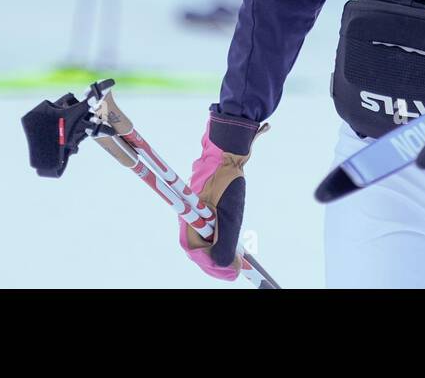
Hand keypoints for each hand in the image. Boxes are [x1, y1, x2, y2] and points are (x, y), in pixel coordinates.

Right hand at [181, 112, 266, 281]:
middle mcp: (189, 216)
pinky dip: (220, 236)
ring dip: (218, 249)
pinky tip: (232, 239)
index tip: (231, 274)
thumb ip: (226, 239)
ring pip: (205, 237)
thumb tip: (226, 265)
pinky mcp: (205, 203)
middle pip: (199, 247)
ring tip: (236, 259)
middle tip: (235, 269)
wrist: (228, 150)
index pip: (195, 251)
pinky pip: (210, 226)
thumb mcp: (231, 213)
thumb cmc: (227, 179)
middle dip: (216, 261)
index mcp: (189, 219)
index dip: (212, 266)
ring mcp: (196, 209)